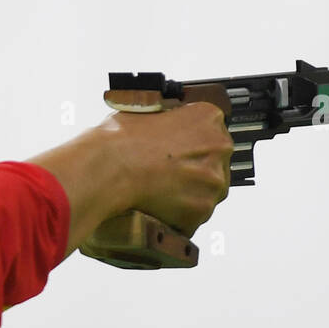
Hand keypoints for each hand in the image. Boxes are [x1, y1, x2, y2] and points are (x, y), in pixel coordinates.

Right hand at [97, 101, 233, 236]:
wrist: (109, 169)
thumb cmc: (120, 141)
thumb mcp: (148, 110)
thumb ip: (169, 120)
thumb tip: (165, 125)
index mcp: (208, 117)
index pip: (212, 135)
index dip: (193, 148)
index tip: (180, 156)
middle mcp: (219, 147)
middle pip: (214, 165)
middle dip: (194, 173)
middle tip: (167, 175)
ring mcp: (214, 181)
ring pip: (207, 192)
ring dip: (187, 195)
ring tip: (159, 192)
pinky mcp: (202, 209)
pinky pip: (194, 216)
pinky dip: (178, 217)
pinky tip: (158, 206)